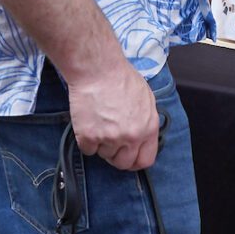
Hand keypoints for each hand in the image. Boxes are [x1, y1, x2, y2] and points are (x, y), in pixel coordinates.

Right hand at [67, 54, 160, 170]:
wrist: (98, 70)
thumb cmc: (121, 78)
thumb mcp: (146, 99)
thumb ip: (146, 122)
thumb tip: (142, 136)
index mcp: (148, 128)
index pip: (145, 160)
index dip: (135, 160)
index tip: (128, 156)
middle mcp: (131, 137)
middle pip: (123, 163)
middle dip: (116, 155)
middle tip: (110, 139)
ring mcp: (109, 138)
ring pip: (104, 155)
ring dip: (101, 144)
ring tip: (99, 122)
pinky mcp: (89, 137)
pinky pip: (88, 150)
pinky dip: (86, 140)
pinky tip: (88, 122)